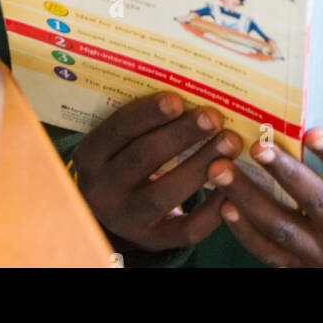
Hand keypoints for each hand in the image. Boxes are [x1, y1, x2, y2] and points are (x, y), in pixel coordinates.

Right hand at [72, 91, 241, 256]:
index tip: (178, 98)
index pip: (118, 130)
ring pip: (166, 195)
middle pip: (144, 159)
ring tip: (230, 142)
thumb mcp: (118, 138)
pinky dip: (212, 209)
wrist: (115, 207)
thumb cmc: (125, 154)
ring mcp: (127, 220)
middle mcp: (102, 191)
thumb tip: (189, 81)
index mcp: (90, 156)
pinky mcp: (154, 240)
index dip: (148, 114)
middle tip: (214, 117)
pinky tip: (232, 186)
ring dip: (201, 166)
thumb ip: (142, 117)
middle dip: (182, 135)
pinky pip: (186, 230)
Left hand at [206, 128, 322, 267]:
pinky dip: (244, 230)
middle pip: (315, 202)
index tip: (311, 131)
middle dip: (284, 173)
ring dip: (249, 198)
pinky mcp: (300, 266)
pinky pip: (268, 251)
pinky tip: (225, 205)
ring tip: (222, 171)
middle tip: (257, 146)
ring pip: (283, 227)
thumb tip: (317, 101)